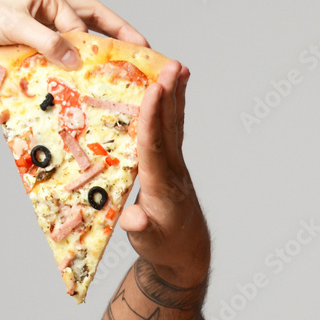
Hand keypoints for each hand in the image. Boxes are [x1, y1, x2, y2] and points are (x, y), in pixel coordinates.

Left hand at [0, 0, 147, 66]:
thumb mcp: (13, 26)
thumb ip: (46, 41)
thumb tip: (76, 60)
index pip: (84, 18)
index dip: (101, 40)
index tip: (119, 60)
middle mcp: (48, 9)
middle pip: (92, 23)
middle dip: (118, 37)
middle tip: (142, 53)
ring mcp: (41, 29)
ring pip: (77, 44)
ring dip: (93, 60)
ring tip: (114, 78)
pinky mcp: (33, 48)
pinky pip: (60, 59)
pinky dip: (71, 72)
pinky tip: (81, 87)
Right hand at [119, 61, 208, 284]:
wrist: (185, 254)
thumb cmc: (163, 249)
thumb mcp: (148, 244)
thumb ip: (140, 230)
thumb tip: (134, 220)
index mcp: (161, 186)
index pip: (154, 146)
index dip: (153, 118)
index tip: (154, 90)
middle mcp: (172, 171)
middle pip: (169, 128)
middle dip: (169, 96)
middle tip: (171, 65)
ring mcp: (175, 166)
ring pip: (174, 125)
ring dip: (175, 96)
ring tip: (177, 67)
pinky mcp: (172, 165)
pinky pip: (173, 131)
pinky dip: (173, 109)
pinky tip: (174, 90)